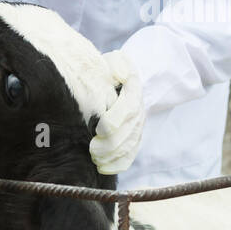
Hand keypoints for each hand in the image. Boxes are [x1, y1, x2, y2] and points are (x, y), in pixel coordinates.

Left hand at [89, 49, 144, 174]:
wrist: (127, 81)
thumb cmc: (112, 71)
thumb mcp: (115, 61)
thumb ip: (117, 65)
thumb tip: (119, 74)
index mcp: (134, 91)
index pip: (128, 109)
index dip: (114, 121)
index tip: (98, 129)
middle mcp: (138, 111)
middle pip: (128, 133)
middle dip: (110, 145)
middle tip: (92, 150)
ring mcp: (137, 127)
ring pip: (129, 147)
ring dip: (112, 156)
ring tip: (95, 159)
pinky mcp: (133, 138)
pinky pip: (129, 155)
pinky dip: (117, 165)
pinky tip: (103, 168)